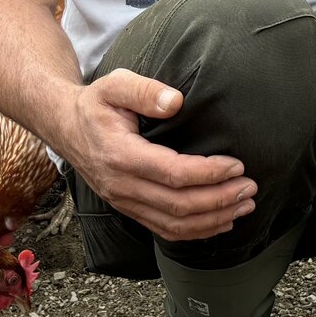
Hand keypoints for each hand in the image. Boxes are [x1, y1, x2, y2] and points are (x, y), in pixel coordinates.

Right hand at [63, 70, 255, 240]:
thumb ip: (144, 90)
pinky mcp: (128, 209)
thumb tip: (176, 101)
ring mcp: (123, 202)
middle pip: (178, 205)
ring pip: (174, 224)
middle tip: (250, 187)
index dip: (209, 173)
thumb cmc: (95, 104)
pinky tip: (220, 222)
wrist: (65, 127)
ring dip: (213, 219)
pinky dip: (196, 231)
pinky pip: (165, 229)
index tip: (237, 164)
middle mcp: (121, 186)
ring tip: (244, 206)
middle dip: (220, 199)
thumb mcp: (114, 84)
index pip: (173, 174)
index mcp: (120, 156)